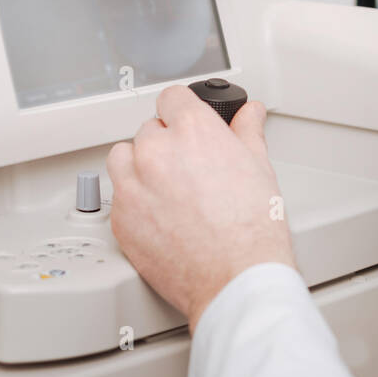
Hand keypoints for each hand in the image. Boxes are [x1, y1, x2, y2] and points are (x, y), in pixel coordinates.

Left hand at [107, 84, 295, 331]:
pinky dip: (133, 201)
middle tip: (187, 170)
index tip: (185, 122)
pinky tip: (159, 216)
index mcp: (193, 131)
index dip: (182, 111)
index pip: (172, 97)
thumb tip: (250, 114)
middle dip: (166, 144)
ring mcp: (133, 184)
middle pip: (149, 130)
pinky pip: (118, 196)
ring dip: (139, 166)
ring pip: (123, 157)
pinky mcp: (120, 218)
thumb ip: (247, 133)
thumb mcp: (259, 168)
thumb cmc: (251, 230)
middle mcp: (157, 152)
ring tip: (165, 188)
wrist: (235, 279)